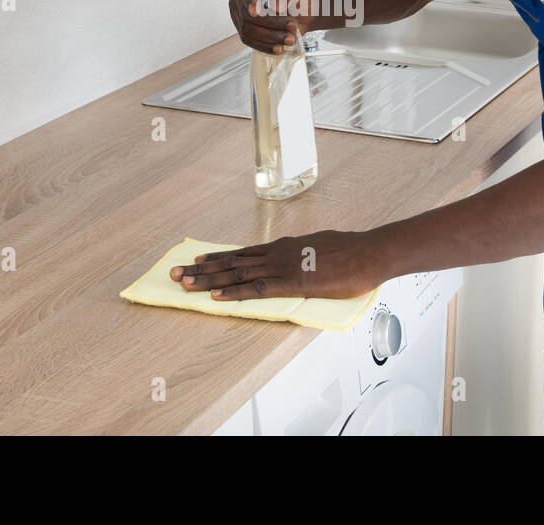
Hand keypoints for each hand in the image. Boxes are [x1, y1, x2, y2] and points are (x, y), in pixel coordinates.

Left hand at [169, 229, 382, 300]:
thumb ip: (303, 255)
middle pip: (231, 262)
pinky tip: (216, 297)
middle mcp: (276, 253)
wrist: (368, 252)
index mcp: (283, 246)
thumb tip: (299, 260)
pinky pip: (257, 289)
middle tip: (175, 273)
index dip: (217, 258)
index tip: (196, 261)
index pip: (242, 253)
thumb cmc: (350, 251)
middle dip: (201, 269)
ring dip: (208, 280)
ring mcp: (282, 267)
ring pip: (237, 274)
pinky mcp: (292, 283)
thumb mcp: (320, 248)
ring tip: (184, 284)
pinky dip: (233, 293)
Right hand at [227, 0, 316, 54]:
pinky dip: (265, 46)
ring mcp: (239, 11)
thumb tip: (275, 2)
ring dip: (270, 36)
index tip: (258, 10)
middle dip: (269, 22)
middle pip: (245, 11)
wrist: (304, 6)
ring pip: (248, 28)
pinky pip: (249, 40)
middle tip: (291, 25)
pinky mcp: (244, 27)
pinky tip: (279, 48)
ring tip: (291, 38)